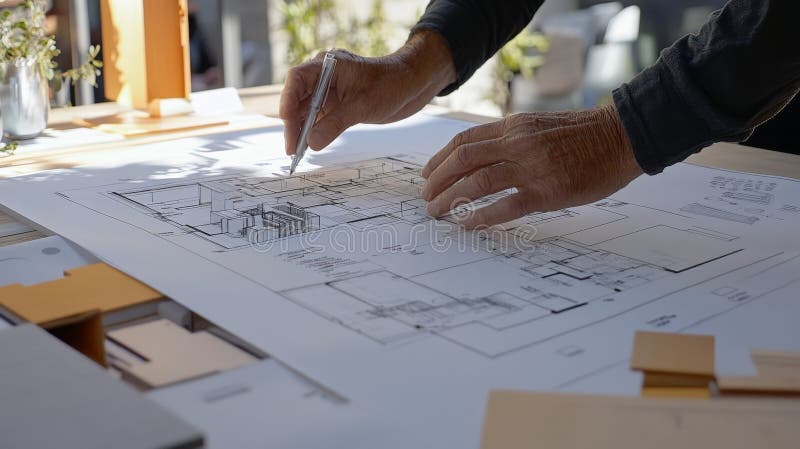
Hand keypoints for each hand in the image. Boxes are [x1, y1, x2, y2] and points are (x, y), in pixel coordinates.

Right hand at [280, 31, 455, 154]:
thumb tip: (311, 143)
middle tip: (292, 148)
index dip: (287, 99)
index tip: (287, 121)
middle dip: (293, 122)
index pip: (298, 78)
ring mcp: (330, 90)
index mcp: (329, 65)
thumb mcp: (363, 105)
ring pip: (306, 110)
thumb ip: (336, 123)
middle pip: (298, 97)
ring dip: (301, 129)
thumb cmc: (391, 84)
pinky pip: (318, 117)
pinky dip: (313, 131)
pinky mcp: (337, 104)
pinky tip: (308, 147)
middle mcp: (325, 76)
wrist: (412, 84)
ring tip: (297, 152)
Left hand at [420, 105, 643, 227]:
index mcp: (514, 127)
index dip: (439, 159)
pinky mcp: (546, 191)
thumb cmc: (584, 135)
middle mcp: (517, 144)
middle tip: (425, 198)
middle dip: (437, 181)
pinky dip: (481, 216)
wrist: (622, 137)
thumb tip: (485, 157)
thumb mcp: (540, 126)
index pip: (464, 141)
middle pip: (462, 160)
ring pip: (476, 183)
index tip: (426, 174)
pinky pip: (505, 206)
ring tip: (436, 213)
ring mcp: (531, 167)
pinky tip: (467, 225)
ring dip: (450, 199)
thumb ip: (512, 139)